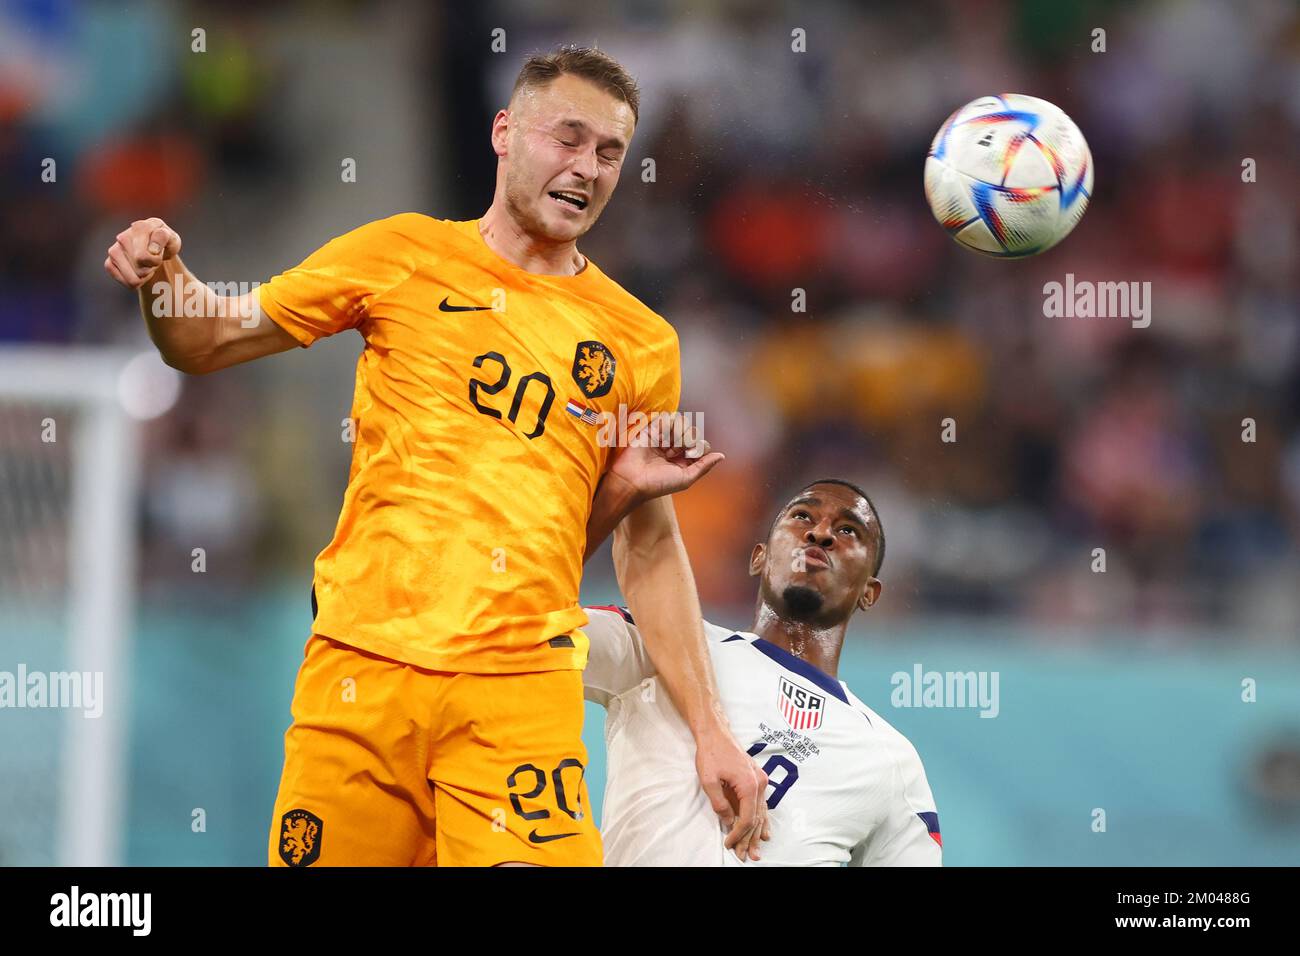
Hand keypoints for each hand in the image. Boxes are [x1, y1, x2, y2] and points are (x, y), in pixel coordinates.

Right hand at [105, 217, 181, 289]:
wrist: (154, 247)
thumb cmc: (164, 243)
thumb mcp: (172, 239)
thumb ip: (164, 238)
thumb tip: (151, 250)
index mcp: (140, 228)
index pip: (143, 257)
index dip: (156, 260)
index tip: (159, 251)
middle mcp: (123, 237)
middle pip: (141, 270)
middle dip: (151, 268)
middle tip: (153, 259)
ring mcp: (113, 250)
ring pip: (134, 279)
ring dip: (144, 275)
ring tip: (146, 263)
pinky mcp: (109, 263)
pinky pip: (127, 283)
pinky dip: (137, 281)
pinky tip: (138, 268)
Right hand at [606, 411, 723, 501]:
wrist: (632, 481)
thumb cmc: (658, 484)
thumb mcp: (686, 478)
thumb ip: (703, 466)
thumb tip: (722, 456)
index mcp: (683, 460)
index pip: (701, 445)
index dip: (700, 447)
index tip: (691, 455)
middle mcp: (674, 448)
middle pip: (693, 433)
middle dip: (691, 440)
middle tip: (681, 450)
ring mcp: (663, 437)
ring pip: (683, 423)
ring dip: (682, 432)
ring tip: (672, 444)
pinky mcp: (652, 429)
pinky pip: (669, 418)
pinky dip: (671, 425)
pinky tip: (664, 438)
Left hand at [694, 724, 768, 861]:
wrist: (715, 732)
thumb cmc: (711, 753)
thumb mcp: (709, 780)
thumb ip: (719, 803)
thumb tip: (727, 821)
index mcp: (749, 785)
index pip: (747, 818)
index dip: (738, 834)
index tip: (729, 844)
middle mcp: (759, 783)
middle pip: (757, 818)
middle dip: (750, 838)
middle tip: (744, 855)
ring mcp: (760, 780)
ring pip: (761, 812)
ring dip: (756, 832)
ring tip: (755, 849)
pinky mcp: (757, 778)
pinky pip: (761, 803)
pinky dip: (760, 819)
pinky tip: (763, 831)